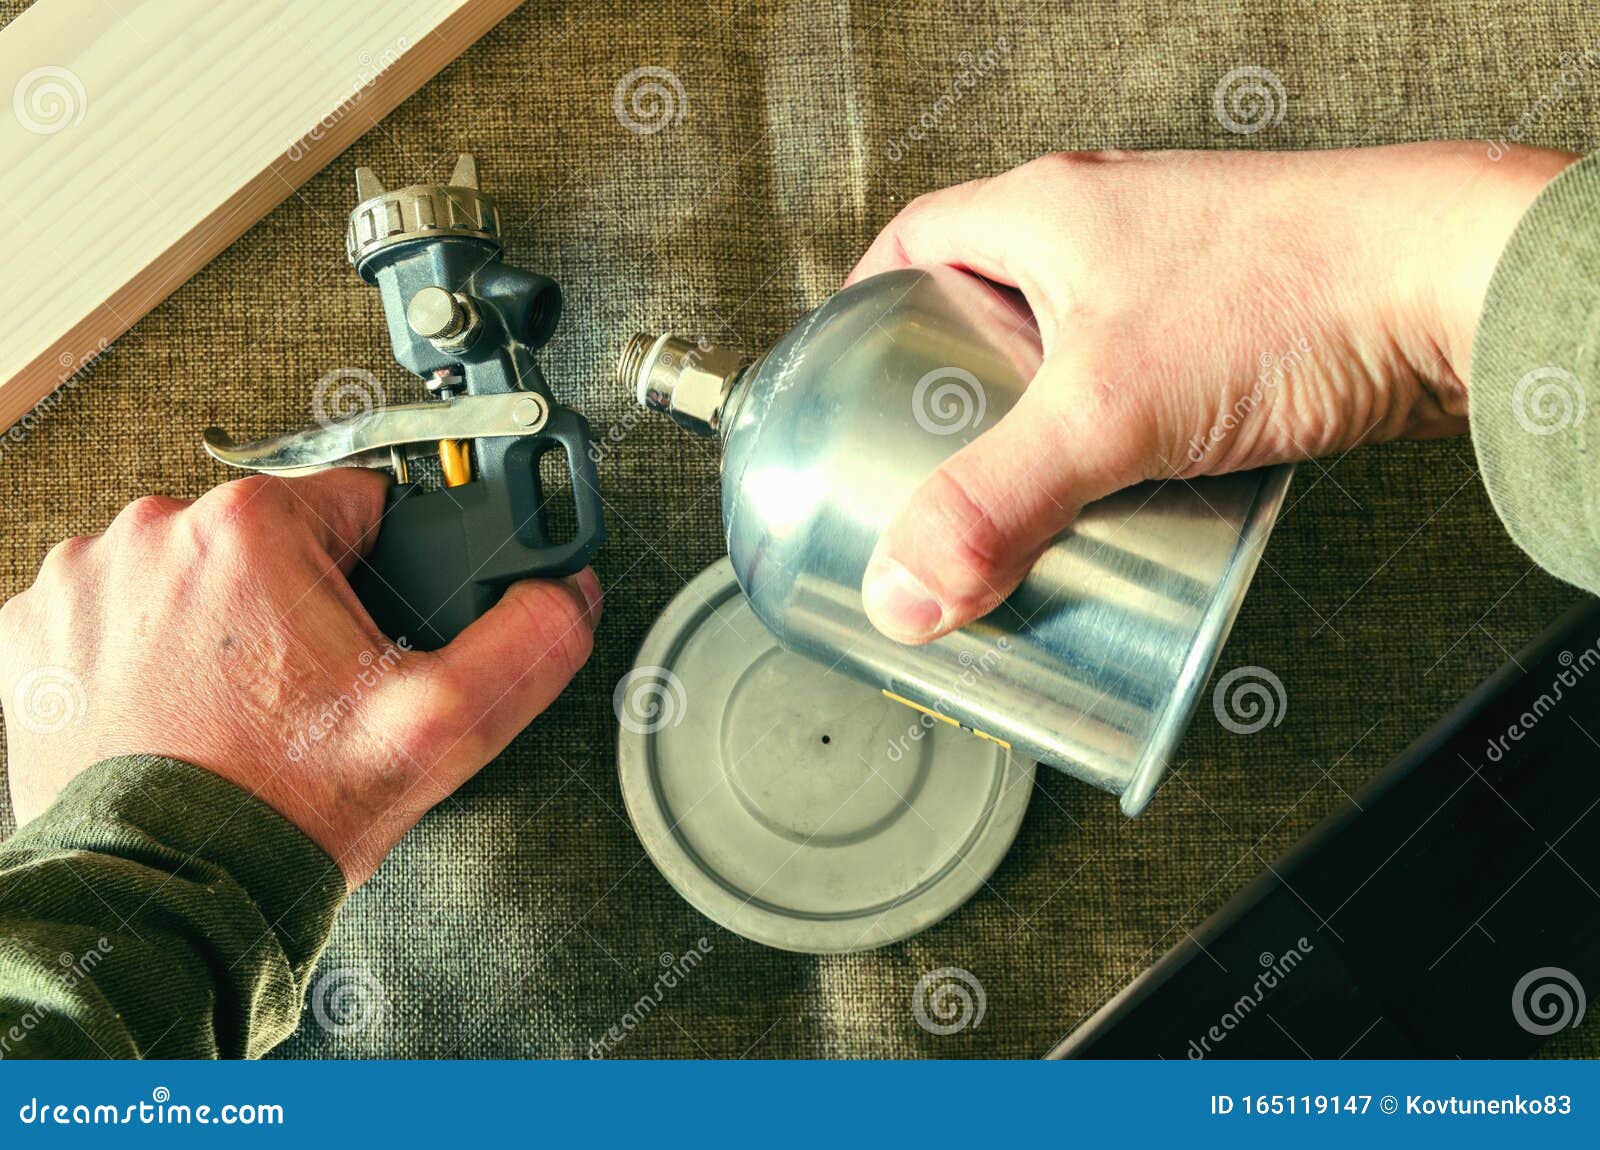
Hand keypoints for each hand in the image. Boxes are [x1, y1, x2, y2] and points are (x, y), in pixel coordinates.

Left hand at [0, 471, 599, 885]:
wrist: (169, 892)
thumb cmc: (282, 806)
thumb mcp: (443, 728)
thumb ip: (527, 643)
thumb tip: (566, 594)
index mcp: (253, 529)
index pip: (361, 503)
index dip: (385, 572)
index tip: (366, 632)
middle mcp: (156, 535)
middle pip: (275, 539)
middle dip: (300, 599)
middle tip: (310, 684)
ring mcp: (87, 582)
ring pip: (196, 571)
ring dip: (222, 620)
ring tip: (243, 701)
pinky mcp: (38, 631)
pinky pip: (121, 609)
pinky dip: (151, 648)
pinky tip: (180, 705)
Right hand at [849, 143, 1576, 642]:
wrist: (1450, 287)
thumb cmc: (1295, 291)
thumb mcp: (1107, 410)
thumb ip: (996, 505)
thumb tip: (908, 586)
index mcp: (1047, 210)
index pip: (912, 241)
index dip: (865, 309)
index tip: (843, 376)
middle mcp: (1107, 228)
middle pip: (986, 304)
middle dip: (950, 385)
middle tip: (928, 460)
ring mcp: (1175, 273)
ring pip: (1069, 349)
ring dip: (1040, 420)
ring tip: (1020, 494)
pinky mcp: (1234, 324)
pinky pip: (1142, 381)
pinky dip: (1118, 435)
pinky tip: (1122, 495)